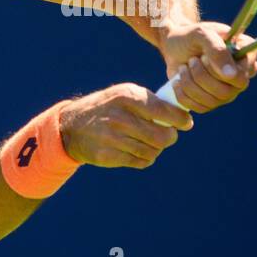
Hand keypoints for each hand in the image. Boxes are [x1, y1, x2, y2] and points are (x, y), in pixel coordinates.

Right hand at [60, 83, 192, 168]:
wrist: (71, 126)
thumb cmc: (107, 108)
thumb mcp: (124, 94)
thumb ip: (152, 102)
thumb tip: (182, 116)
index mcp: (127, 97)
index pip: (165, 112)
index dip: (181, 120)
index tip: (185, 123)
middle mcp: (119, 117)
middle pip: (162, 136)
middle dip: (169, 137)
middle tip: (167, 136)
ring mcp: (111, 138)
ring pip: (152, 151)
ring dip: (155, 149)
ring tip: (147, 142)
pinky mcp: (107, 156)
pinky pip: (140, 162)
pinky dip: (144, 158)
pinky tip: (137, 151)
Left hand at [159, 21, 256, 112]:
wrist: (173, 46)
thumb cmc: (190, 37)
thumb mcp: (202, 34)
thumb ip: (217, 50)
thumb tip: (231, 75)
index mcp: (247, 56)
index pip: (243, 75)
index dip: (221, 71)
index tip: (204, 58)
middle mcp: (241, 76)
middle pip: (226, 92)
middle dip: (201, 76)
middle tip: (191, 60)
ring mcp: (227, 91)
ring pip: (212, 101)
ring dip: (190, 83)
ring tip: (183, 68)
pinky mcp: (210, 102)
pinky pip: (199, 108)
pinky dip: (183, 94)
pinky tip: (178, 81)